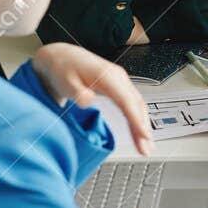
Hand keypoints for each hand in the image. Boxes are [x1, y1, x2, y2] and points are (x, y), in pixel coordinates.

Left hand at [31, 42, 152, 155]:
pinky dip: (138, 119)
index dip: (136, 119)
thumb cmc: (62, 69)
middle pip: (136, 105)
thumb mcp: (65, 81)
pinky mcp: (118, 86)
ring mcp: (120, 81)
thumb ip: (77, 92)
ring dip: (143, 125)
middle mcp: (118, 77)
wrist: (60, 58)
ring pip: (137, 105)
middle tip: (146, 149)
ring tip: (146, 146)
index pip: (127, 101)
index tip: (144, 135)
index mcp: (108, 76)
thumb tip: (87, 100)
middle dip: (143, 128)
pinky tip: (139, 131)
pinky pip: (132, 104)